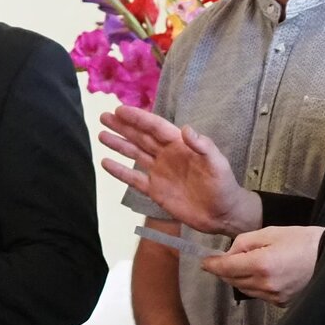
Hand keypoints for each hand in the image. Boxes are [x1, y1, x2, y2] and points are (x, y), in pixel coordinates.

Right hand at [96, 106, 261, 235]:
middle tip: (104, 116)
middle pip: (141, 137)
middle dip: (123, 127)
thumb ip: (203, 146)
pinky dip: (120, 172)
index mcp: (180, 145)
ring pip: (134, 155)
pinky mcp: (155, 191)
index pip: (156, 128)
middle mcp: (166, 155)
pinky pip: (133, 179)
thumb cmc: (223, 186)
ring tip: (101, 135)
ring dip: (119, 145)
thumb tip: (185, 129)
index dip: (139, 118)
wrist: (221, 214)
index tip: (121, 110)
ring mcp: (159, 173)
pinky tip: (106, 163)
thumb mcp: (217, 163)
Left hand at [201, 226, 323, 305]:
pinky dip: (255, 285)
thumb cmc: (303, 240)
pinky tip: (265, 273)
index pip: (226, 268)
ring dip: (240, 277)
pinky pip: (259, 295)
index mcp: (261, 264)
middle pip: (232, 280)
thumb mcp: (271, 232)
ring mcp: (274, 297)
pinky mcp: (281, 304)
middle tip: (230, 257)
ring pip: (244, 289)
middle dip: (227, 269)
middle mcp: (265, 285)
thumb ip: (244, 243)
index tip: (204, 262)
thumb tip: (229, 254)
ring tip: (252, 263)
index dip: (212, 265)